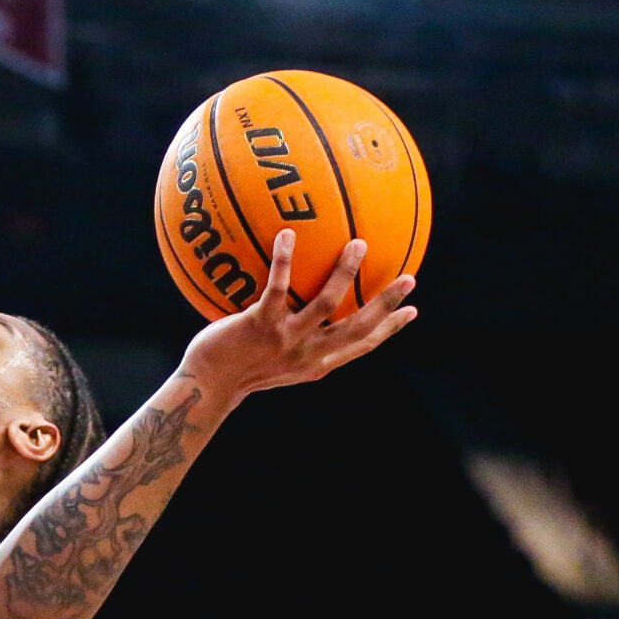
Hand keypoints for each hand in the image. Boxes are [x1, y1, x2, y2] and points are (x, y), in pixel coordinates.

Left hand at [179, 230, 416, 398]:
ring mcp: (285, 340)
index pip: (362, 346)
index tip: (412, 310)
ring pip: (326, 305)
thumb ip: (297, 342)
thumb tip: (305, 313)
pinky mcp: (259, 326)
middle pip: (358, 328)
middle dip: (386, 304)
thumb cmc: (239, 368)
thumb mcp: (275, 362)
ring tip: (359, 244)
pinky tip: (286, 235)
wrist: (207, 384)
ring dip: (345, 274)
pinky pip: (277, 288)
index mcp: (317, 364)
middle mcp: (307, 354)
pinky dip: (284, 260)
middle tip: (410, 277)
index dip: (390, 329)